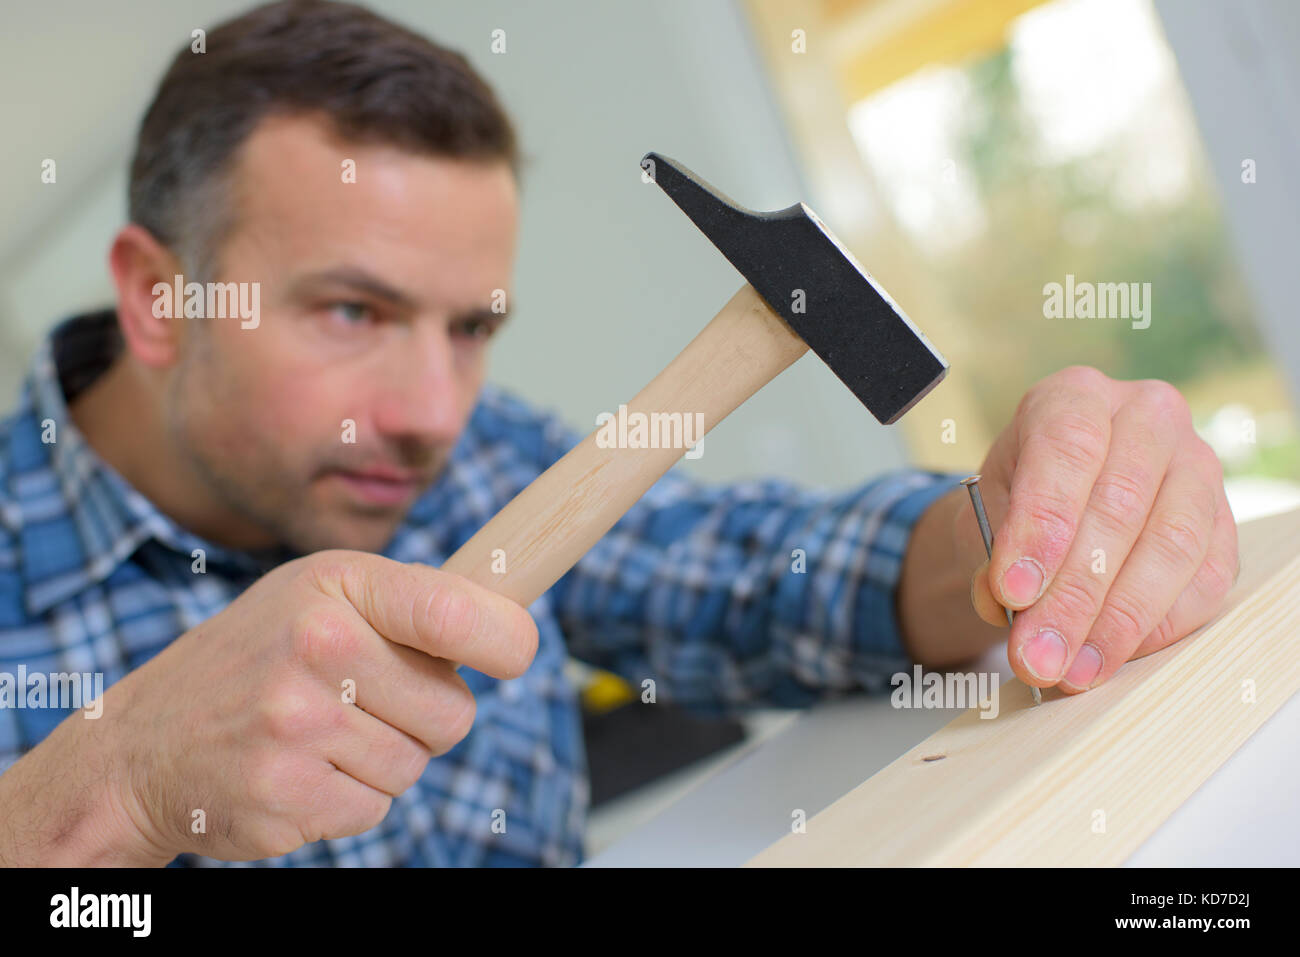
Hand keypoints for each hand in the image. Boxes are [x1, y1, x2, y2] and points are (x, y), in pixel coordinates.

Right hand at [98, 551, 536, 861]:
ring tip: (325, 733)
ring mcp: (296, 726)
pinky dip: (350, 799)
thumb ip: (411, 601)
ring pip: (417, 766)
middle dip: (430, 717)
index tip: (512, 653)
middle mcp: (316, 649)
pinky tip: (302, 769)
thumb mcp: (322, 593)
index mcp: (336, 586)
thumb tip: (513, 620)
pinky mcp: (285, 796)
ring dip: (386, 759)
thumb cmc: (258, 658)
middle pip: (454, 712)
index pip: (456, 613)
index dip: (507, 641)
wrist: (143, 744)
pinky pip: (376, 811)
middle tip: (373, 701)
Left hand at [967, 366, 1238, 693]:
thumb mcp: (984, 513)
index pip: (1067, 451)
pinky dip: (1159, 626)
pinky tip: (1115, 655)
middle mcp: (1146, 417)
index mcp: (1075, 396)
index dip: (1041, 526)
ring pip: (1170, 545)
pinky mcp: (1223, 519)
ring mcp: (1196, 464)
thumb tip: (1001, 603)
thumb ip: (990, 552)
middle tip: (1037, 655)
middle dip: (1073, 594)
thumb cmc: (1017, 500)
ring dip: (1118, 621)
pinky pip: (1206, 579)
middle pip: (1119, 507)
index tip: (1013, 591)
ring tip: (1073, 671)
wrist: (1055, 505)